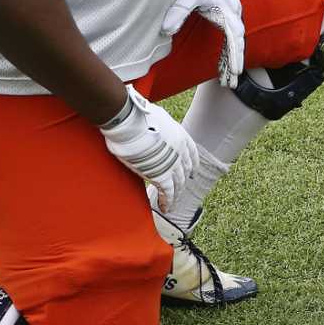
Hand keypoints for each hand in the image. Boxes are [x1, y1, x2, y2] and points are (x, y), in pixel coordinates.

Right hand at [97, 87, 201, 213]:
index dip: (192, 165)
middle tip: (179, 191)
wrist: (131, 123)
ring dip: (175, 196)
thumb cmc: (137, 117)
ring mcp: (173, 164)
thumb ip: (159, 127)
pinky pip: (168, 192)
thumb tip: (152, 128)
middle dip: (182, 182)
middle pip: (185, 171)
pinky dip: (168, 202)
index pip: (192, 153)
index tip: (192, 173)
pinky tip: (165, 207)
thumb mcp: (156, 117)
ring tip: (172, 205)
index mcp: (181, 135)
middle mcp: (181, 151)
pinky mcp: (161, 175)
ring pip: (178, 184)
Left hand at [162, 0, 245, 87]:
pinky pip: (228, 34)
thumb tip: (167, 30)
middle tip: (231, 82)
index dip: (235, 53)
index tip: (234, 70)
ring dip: (231, 57)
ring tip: (227, 79)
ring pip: (234, 38)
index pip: (235, 35)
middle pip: (238, 40)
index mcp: (227, 5)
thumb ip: (178, 9)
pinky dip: (227, 49)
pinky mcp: (221, 11)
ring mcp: (228, 11)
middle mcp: (231, 9)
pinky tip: (222, 64)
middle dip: (235, 61)